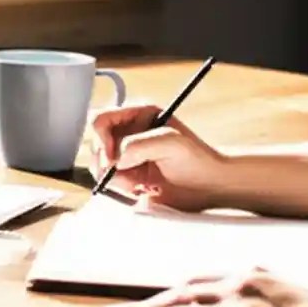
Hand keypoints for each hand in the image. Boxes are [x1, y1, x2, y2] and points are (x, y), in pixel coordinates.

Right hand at [90, 104, 227, 211]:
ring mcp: (128, 156)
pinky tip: (143, 190)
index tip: (111, 159)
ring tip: (139, 184)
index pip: (101, 120)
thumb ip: (138, 145)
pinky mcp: (130, 176)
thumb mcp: (170, 143)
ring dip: (115, 178)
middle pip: (95, 144)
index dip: (100, 139)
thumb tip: (115, 159)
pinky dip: (121, 188)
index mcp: (137, 116)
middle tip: (122, 176)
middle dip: (105, 162)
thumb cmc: (198, 159)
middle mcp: (128, 133)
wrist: (212, 186)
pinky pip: (111, 182)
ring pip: (100, 166)